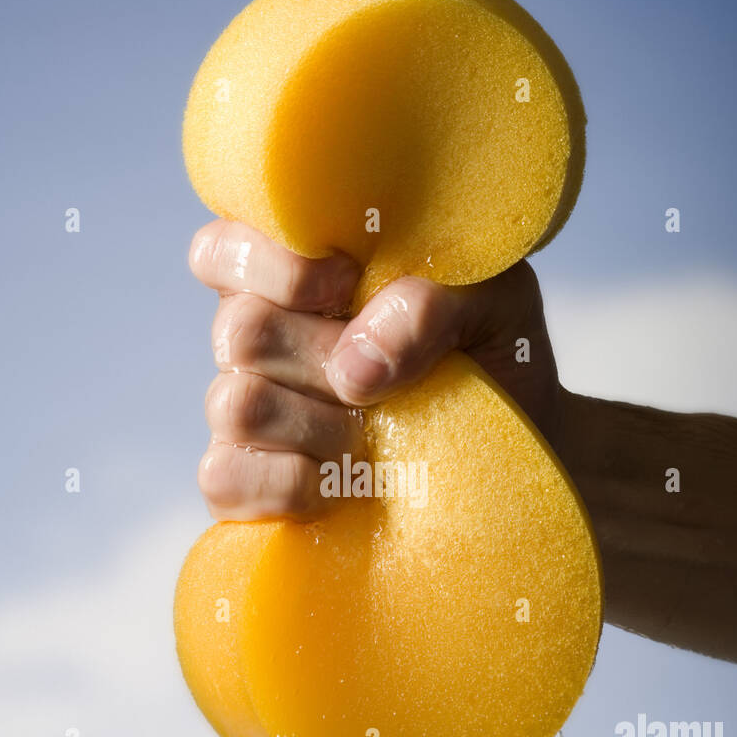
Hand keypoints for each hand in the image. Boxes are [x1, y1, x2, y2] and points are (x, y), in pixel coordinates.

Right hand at [188, 218, 560, 520]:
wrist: (515, 445)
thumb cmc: (489, 355)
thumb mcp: (492, 300)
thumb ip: (434, 299)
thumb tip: (355, 365)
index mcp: (293, 275)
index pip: (221, 249)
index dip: (278, 268)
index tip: (348, 286)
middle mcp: (256, 340)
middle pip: (239, 332)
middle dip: (322, 360)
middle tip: (382, 383)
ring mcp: (243, 415)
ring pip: (235, 406)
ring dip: (321, 427)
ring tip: (373, 438)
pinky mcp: (245, 486)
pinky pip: (225, 479)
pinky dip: (290, 485)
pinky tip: (338, 486)